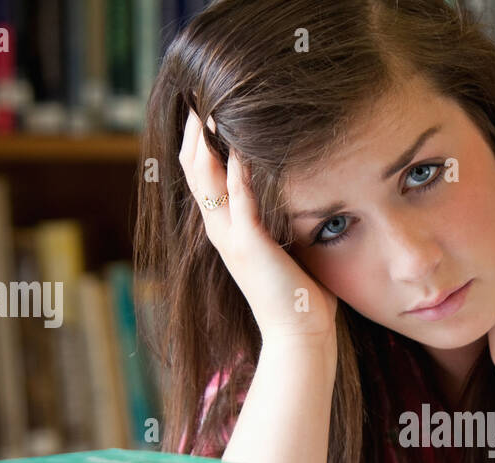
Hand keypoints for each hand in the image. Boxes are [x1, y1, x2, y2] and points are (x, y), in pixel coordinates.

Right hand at [178, 108, 336, 345]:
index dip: (198, 144)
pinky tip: (239, 141)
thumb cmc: (300, 296)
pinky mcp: (250, 245)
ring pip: (206, 178)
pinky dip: (237, 167)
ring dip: (206, 141)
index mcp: (228, 231)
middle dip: (194, 132)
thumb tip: (297, 196)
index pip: (203, 178)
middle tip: (197, 94)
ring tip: (208, 106)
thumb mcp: (285, 249)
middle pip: (193, 170)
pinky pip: (238, 197)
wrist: (299, 335)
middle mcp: (222, 231)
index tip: (204, 110)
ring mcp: (231, 238)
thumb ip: (281, 221)